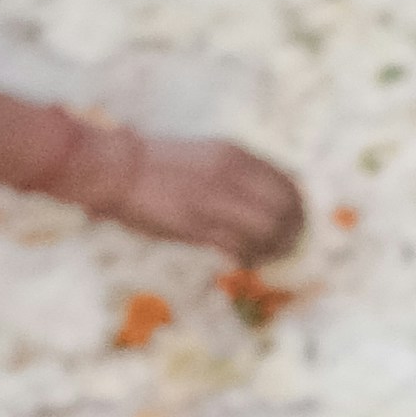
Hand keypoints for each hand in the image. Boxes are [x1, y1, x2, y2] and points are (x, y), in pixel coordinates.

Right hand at [79, 120, 302, 263]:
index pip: (287, 182)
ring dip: (273, 248)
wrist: (119, 169)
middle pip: (285, 209)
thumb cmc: (158, 165)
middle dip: (291, 231)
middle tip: (286, 245)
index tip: (295, 221)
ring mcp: (216, 200)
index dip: (296, 207)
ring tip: (266, 257)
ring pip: (268, 230)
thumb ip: (237, 174)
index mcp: (236, 155)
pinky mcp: (198, 225)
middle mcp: (232, 175)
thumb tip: (264, 197)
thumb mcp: (207, 156)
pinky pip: (239, 247)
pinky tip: (243, 261)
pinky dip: (249, 257)